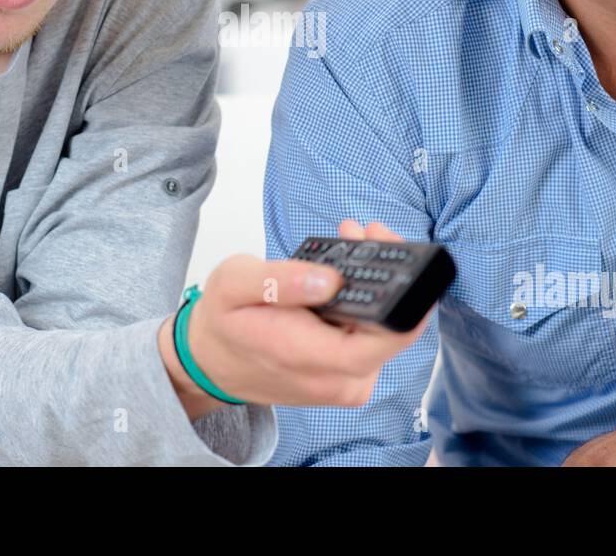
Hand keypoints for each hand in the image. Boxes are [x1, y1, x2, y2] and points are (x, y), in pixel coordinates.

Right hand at [161, 219, 431, 414]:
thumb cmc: (223, 322)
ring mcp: (343, 383)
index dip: (405, 303)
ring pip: (383, 331)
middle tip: (366, 233)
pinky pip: (371, 338)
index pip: (381, 341)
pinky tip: (345, 275)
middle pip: (389, 330)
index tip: (399, 256)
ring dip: (375, 286)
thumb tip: (331, 280)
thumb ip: (279, 280)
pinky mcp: (346, 378)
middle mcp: (334, 379)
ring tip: (352, 243)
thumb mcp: (233, 284)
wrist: (211, 361)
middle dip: (386, 276)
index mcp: (307, 356)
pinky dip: (364, 304)